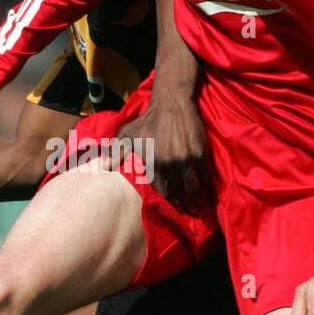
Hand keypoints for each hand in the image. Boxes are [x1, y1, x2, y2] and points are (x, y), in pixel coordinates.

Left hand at [122, 88, 207, 205]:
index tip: (177, 207)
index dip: (171, 200)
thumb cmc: (148, 119)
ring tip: (199, 200)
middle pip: (180, 191)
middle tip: (191, 211)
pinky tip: (208, 188)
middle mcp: (169, 164)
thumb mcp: (128, 134)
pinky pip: (206, 175)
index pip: (163, 190)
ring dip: (196, 194)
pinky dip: (207, 183)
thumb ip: (118, 151)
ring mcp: (186, 160)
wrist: (171, 103)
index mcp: (153, 164)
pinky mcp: (200, 153)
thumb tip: (106, 166)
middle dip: (186, 203)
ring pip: (193, 186)